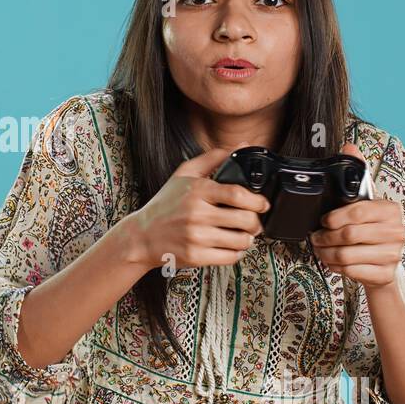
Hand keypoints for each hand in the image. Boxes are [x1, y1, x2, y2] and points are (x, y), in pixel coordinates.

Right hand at [122, 146, 270, 271]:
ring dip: (248, 238)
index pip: (237, 194)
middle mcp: (196, 214)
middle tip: (255, 222)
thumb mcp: (184, 174)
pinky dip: (236, 253)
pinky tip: (230, 246)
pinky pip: (229, 257)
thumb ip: (213, 158)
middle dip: (257, 222)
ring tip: (243, 234)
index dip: (257, 200)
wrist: (141, 236)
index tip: (262, 203)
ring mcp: (196, 237)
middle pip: (244, 219)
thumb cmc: (165, 205)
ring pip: (240, 241)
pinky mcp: (196, 256)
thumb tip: (242, 146)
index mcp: (196, 191)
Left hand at [308, 142, 404, 288]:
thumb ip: (357, 175)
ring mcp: (394, 255)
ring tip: (321, 250)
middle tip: (316, 238)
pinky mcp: (386, 275)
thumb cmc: (371, 230)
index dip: (335, 217)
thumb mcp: (365, 202)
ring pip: (347, 255)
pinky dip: (336, 267)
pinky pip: (352, 271)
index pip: (358, 211)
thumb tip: (350, 146)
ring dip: (327, 253)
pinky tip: (333, 262)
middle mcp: (397, 232)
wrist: (384, 264)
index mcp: (391, 210)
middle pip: (350, 235)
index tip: (324, 221)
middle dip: (325, 237)